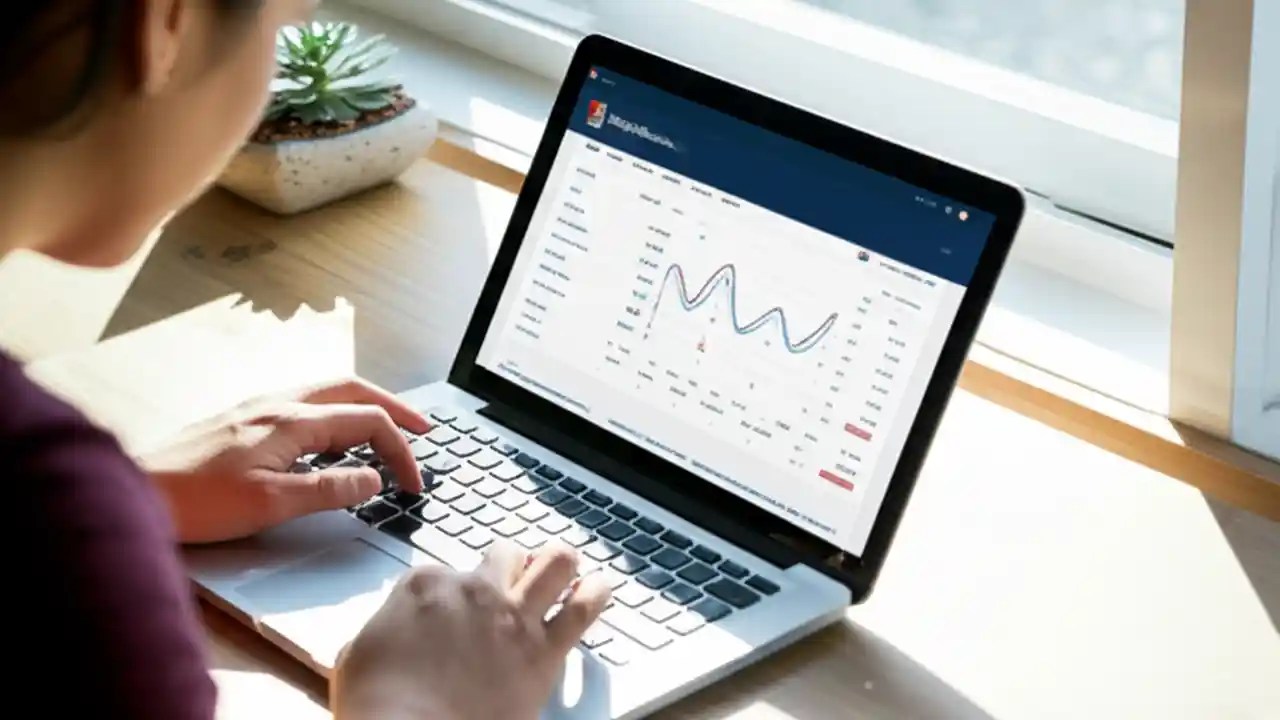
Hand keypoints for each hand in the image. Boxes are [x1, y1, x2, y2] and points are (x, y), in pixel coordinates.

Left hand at [142, 377, 430, 543]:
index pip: (367, 421)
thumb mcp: (272, 503)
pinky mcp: (241, 422)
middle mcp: (277, 405)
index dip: (400, 451)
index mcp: (292, 421)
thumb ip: (329, 489)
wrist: (134, 493)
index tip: (411, 485)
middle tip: (424, 428)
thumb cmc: (197, 501)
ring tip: (386, 427)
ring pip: (327, 392)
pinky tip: (330, 438)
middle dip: (393, 407)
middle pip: (352, 389)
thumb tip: (374, 479)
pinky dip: (335, 413)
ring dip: (364, 405)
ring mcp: (257, 410)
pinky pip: (304, 405)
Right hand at [332, 541, 610, 719]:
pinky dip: (595, 594)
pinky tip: (598, 589)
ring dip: (560, 564)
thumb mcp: (359, 655)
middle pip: (505, 555)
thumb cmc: (379, 705)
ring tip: (566, 570)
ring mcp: (512, 615)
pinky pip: (584, 608)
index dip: (456, 589)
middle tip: (514, 581)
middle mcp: (474, 589)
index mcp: (426, 584)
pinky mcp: (543, 650)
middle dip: (511, 566)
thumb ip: (386, 631)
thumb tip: (390, 635)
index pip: (450, 569)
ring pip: (554, 562)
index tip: (456, 608)